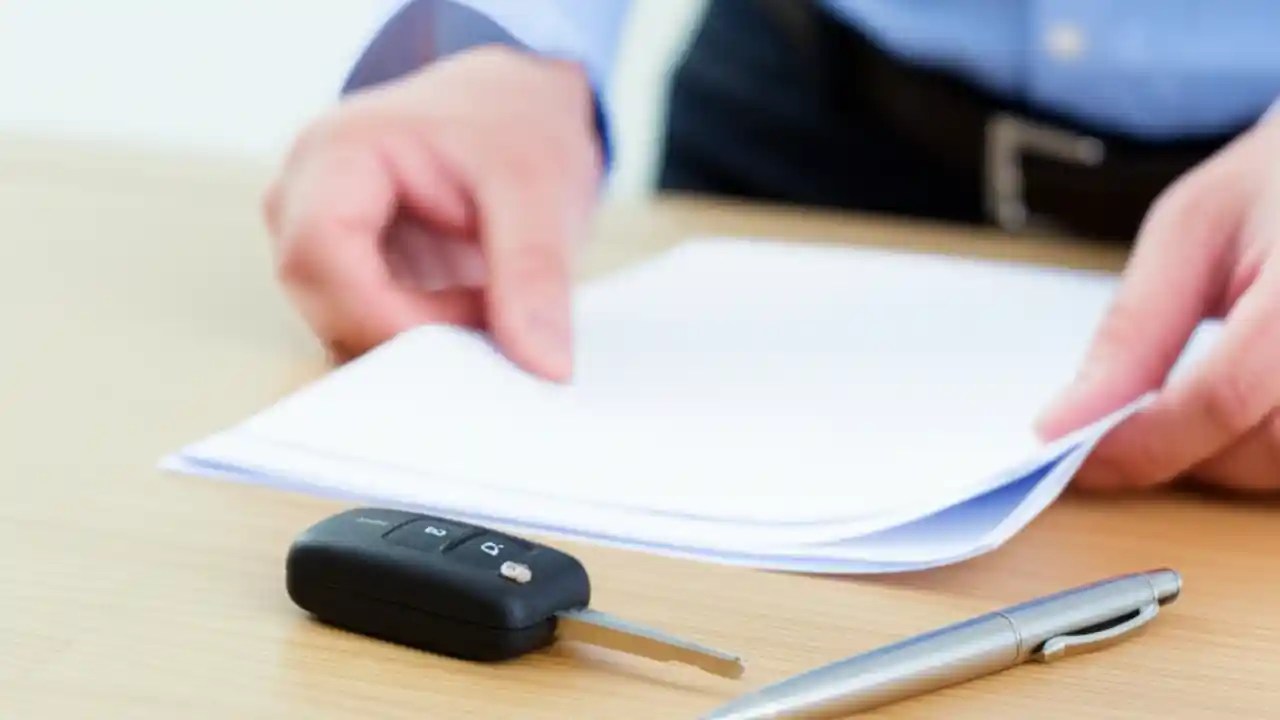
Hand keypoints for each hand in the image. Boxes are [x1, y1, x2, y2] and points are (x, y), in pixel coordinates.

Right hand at [264, 47, 602, 380]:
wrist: (514, 107)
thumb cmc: (513, 125)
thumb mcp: (540, 188)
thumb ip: (535, 274)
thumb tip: (545, 365)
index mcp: (337, 152)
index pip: (321, 253)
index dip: (387, 313)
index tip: (472, 337)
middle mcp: (305, 200)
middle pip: (325, 302)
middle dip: (411, 338)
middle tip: (496, 343)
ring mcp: (321, 244)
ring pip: (344, 330)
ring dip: (421, 348)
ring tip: (495, 326)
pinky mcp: (350, 279)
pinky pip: (369, 334)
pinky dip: (425, 345)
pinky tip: (478, 329)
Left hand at [1037, 113, 1279, 491]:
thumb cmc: (1274, 185)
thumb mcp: (1189, 232)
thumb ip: (1132, 333)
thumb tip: (1062, 427)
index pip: (1225, 396)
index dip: (1140, 441)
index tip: (1070, 457)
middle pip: (1267, 448)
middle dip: (1181, 454)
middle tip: (1122, 428)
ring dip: (1227, 461)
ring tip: (1187, 406)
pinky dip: (1263, 450)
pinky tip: (1238, 412)